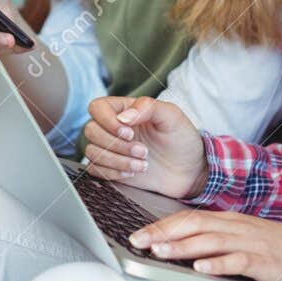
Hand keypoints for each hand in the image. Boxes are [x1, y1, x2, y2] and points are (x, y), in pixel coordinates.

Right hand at [83, 95, 208, 198]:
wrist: (190, 170)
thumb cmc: (181, 139)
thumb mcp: (172, 116)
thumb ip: (148, 107)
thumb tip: (122, 117)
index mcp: (124, 109)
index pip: (97, 107)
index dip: (107, 120)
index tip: (129, 132)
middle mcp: (113, 128)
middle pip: (91, 131)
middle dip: (117, 145)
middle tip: (143, 151)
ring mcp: (111, 149)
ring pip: (92, 152)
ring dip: (117, 160)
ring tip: (143, 164)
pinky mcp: (111, 168)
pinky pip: (95, 169)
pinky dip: (113, 172)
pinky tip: (133, 172)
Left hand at [127, 210, 281, 280]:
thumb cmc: (274, 247)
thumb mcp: (241, 237)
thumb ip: (214, 238)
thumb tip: (180, 245)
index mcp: (228, 220)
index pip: (188, 218)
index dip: (161, 225)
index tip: (138, 234)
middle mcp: (235, 227)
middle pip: (194, 225)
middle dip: (163, 233)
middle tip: (139, 241)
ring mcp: (249, 242)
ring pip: (211, 240)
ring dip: (183, 247)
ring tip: (160, 252)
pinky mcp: (263, 260)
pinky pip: (238, 260)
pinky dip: (218, 264)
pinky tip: (202, 268)